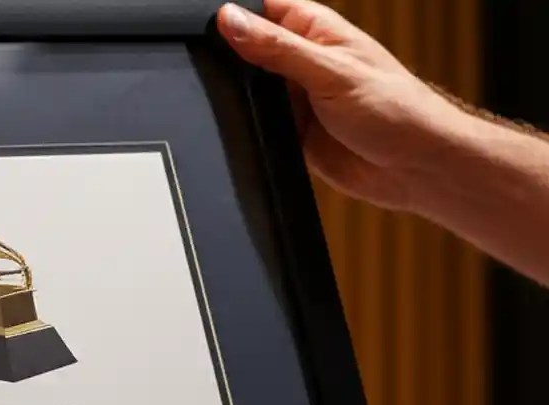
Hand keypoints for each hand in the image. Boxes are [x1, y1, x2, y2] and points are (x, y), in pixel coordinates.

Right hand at [216, 0, 469, 212]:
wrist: (416, 168)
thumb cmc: (396, 109)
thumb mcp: (330, 71)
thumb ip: (276, 47)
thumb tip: (229, 19)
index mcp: (314, 29)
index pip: (260, 10)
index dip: (233, 16)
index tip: (208, 28)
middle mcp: (301, 61)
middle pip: (245, 52)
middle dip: (230, 63)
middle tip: (224, 76)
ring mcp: (295, 99)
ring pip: (247, 92)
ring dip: (241, 101)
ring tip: (248, 106)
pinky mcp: (291, 133)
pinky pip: (256, 128)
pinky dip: (249, 131)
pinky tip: (251, 132)